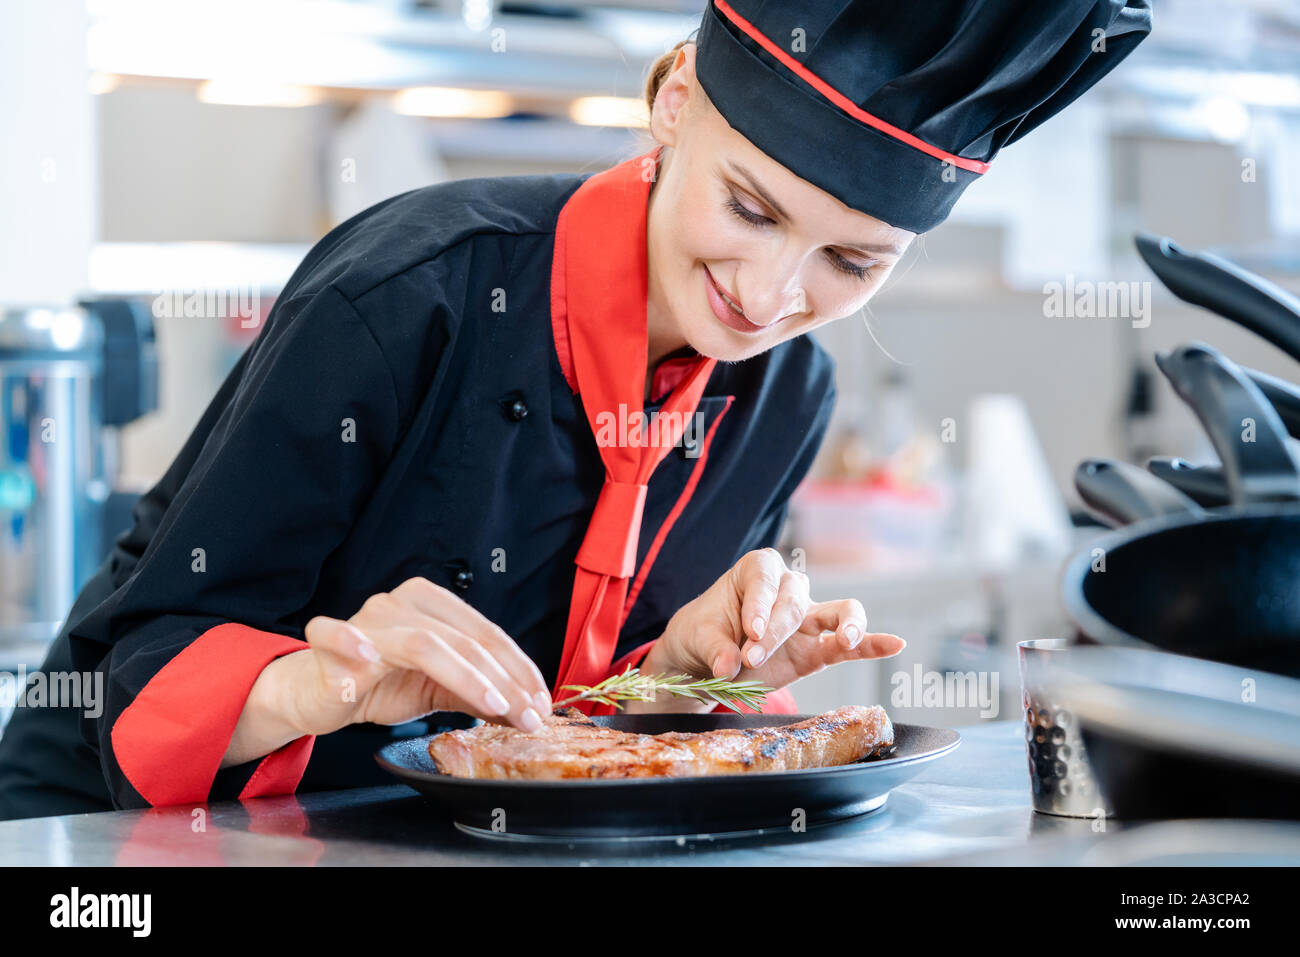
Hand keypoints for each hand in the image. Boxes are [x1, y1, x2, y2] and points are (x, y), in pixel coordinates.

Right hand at [289, 577, 551, 735]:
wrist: (321, 694)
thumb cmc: (381, 682)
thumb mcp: (439, 688)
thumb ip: (478, 693)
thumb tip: (526, 711)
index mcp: (430, 603)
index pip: (486, 633)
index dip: (519, 669)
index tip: (541, 703)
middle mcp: (400, 603)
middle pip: (463, 640)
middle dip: (504, 681)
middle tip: (529, 716)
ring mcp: (365, 620)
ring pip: (423, 644)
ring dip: (466, 677)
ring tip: (495, 706)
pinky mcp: (327, 642)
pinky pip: (334, 633)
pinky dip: (352, 641)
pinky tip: (369, 656)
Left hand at [630, 548, 904, 711]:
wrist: (707, 659)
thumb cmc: (704, 633)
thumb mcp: (698, 636)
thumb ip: (715, 649)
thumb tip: (727, 666)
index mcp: (757, 570)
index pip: (767, 580)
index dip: (761, 606)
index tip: (751, 633)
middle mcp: (789, 588)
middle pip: (795, 603)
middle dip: (776, 632)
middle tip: (751, 658)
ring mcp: (809, 619)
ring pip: (838, 612)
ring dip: (847, 625)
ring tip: (848, 638)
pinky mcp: (819, 649)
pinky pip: (852, 646)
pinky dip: (874, 644)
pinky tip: (895, 644)